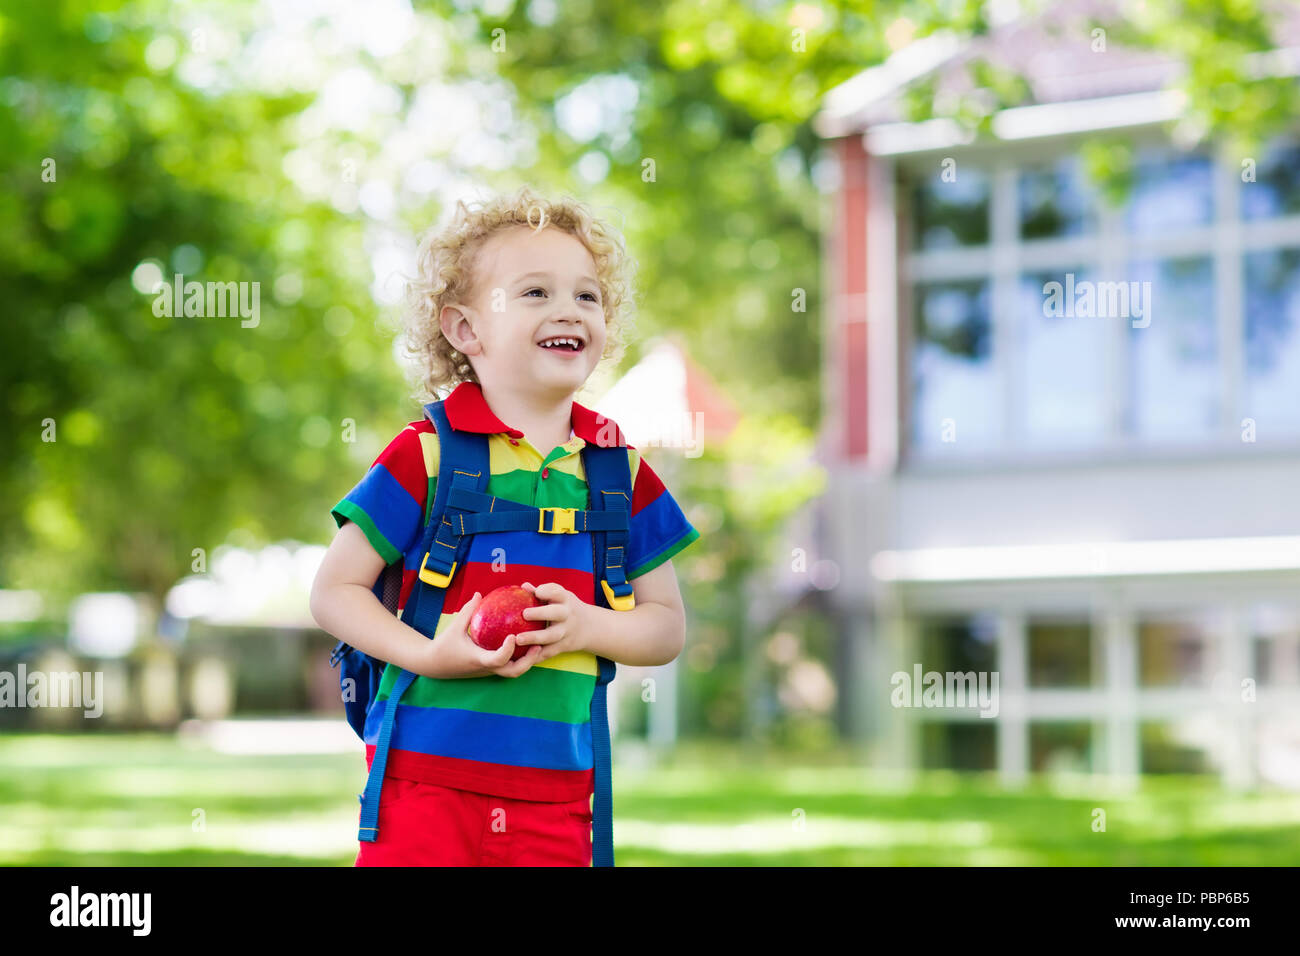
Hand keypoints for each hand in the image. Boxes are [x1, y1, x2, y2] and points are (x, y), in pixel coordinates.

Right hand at [417, 590, 542, 678]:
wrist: (433, 665)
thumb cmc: (444, 645)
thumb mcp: (454, 627)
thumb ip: (468, 611)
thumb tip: (479, 593)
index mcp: (478, 660)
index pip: (498, 659)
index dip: (508, 650)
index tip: (513, 636)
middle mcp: (487, 668)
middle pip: (513, 672)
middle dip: (529, 661)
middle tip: (538, 644)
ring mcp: (489, 671)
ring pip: (514, 671)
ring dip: (527, 660)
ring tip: (537, 643)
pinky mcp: (490, 669)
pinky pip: (508, 665)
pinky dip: (519, 657)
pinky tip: (526, 640)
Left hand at [513, 581, 590, 662]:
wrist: (588, 627)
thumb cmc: (565, 606)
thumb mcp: (559, 596)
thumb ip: (542, 592)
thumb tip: (524, 587)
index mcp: (565, 599)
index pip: (558, 593)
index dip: (547, 591)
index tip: (537, 592)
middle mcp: (567, 615)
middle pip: (556, 614)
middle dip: (541, 614)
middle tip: (524, 614)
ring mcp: (566, 631)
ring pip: (552, 636)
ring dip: (535, 638)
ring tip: (518, 639)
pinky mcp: (564, 646)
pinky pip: (550, 652)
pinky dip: (537, 655)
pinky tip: (523, 656)